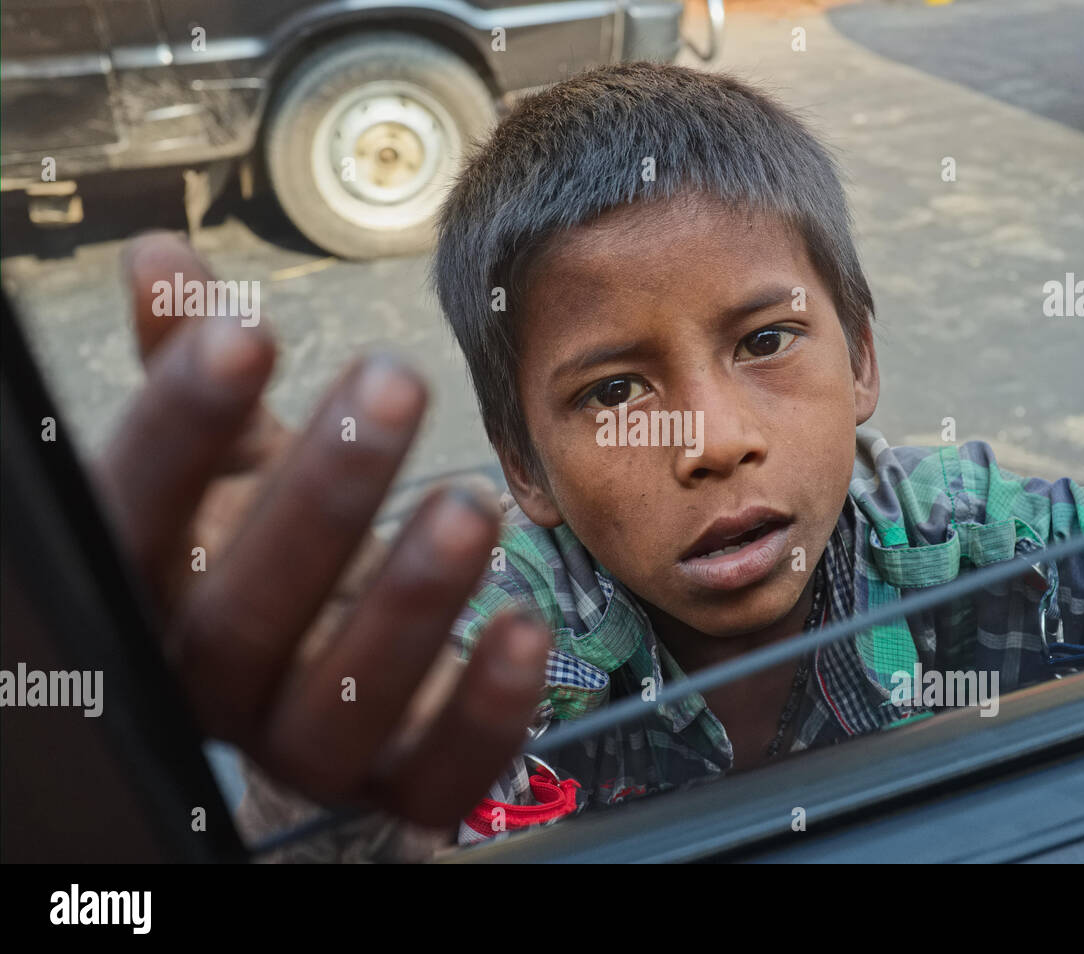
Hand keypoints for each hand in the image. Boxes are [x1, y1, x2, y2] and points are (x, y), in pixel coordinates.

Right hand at [92, 232, 549, 830]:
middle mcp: (215, 684)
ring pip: (335, 705)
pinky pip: (434, 775)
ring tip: (470, 505)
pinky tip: (526, 628)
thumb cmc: (265, 548)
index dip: (179, 428)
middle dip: (320, 499)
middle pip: (240, 620)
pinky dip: (483, 711)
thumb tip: (163, 260)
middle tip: (396, 384)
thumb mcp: (231, 458)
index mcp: (158, 589)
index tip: (244, 333)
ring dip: (406, 604)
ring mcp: (303, 746)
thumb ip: (193, 371)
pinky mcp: (393, 785)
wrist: (307, 676)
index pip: (137, 516)